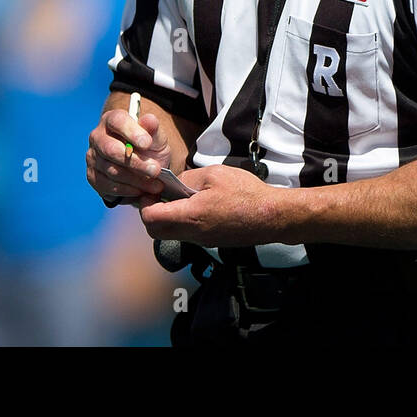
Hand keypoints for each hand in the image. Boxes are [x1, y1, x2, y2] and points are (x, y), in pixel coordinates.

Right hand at [87, 100, 173, 204]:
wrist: (142, 168)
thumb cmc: (149, 148)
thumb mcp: (156, 138)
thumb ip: (154, 129)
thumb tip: (150, 120)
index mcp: (112, 120)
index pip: (117, 121)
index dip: (131, 132)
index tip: (147, 143)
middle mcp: (98, 137)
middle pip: (111, 150)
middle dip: (136, 162)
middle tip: (156, 170)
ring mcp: (93, 157)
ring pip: (111, 170)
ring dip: (136, 179)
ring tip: (155, 184)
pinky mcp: (92, 176)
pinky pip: (107, 186)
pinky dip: (127, 190)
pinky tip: (141, 190)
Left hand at [137, 164, 286, 246]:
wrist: (272, 217)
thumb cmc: (246, 193)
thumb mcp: (214, 174)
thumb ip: (188, 178)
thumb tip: (174, 184)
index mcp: (190, 215)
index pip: (150, 217)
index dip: (144, 203)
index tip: (151, 190)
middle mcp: (192, 233)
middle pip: (155, 231)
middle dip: (150, 214)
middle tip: (159, 196)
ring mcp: (201, 240)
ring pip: (170, 234)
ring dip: (166, 218)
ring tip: (178, 198)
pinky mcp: (210, 242)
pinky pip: (186, 235)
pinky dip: (182, 222)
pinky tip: (195, 206)